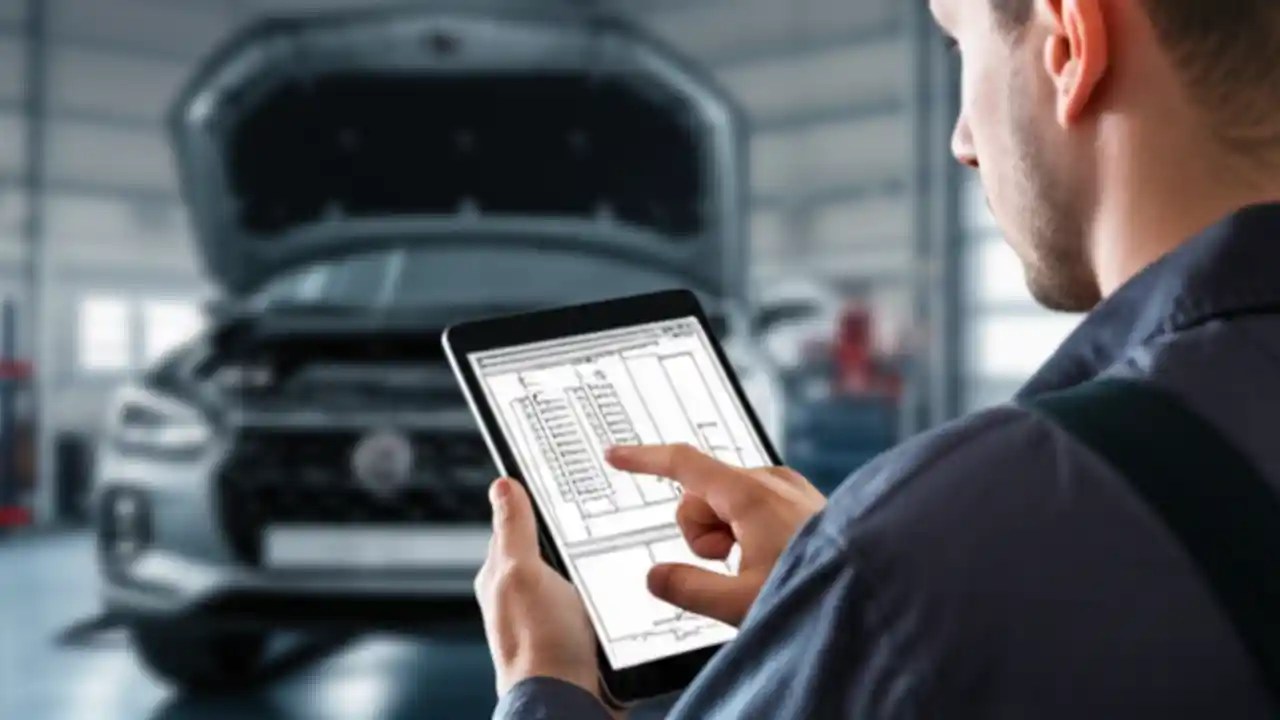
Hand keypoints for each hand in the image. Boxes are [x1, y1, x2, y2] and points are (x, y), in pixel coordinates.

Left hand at [475, 478, 599, 699]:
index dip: (532, 503)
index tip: (555, 483)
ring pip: (575, 575)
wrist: (568, 701)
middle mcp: (522, 597)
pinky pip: (594, 602)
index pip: (513, 525)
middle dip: (569, 535)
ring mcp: (550, 617)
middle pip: (549, 549)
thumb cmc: (539, 645)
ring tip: (614, 551)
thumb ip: (514, 530)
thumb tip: (502, 487)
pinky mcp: (577, 635)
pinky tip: (621, 587)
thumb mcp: (523, 573)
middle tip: (594, 515)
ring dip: (593, 566)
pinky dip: (606, 593)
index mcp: (501, 577)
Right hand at [606, 444, 826, 626]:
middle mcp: (770, 481)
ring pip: (725, 503)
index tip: (615, 454)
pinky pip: (751, 508)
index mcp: (751, 494)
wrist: (880, 589)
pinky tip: (772, 560)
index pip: (683, 464)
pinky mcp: (799, 501)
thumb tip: (655, 577)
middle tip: (729, 567)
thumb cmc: (821, 590)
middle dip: (700, 532)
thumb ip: (689, 588)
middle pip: (700, 493)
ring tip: (757, 567)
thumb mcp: (742, 603)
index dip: (644, 460)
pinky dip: (746, 533)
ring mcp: (787, 489)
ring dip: (725, 536)